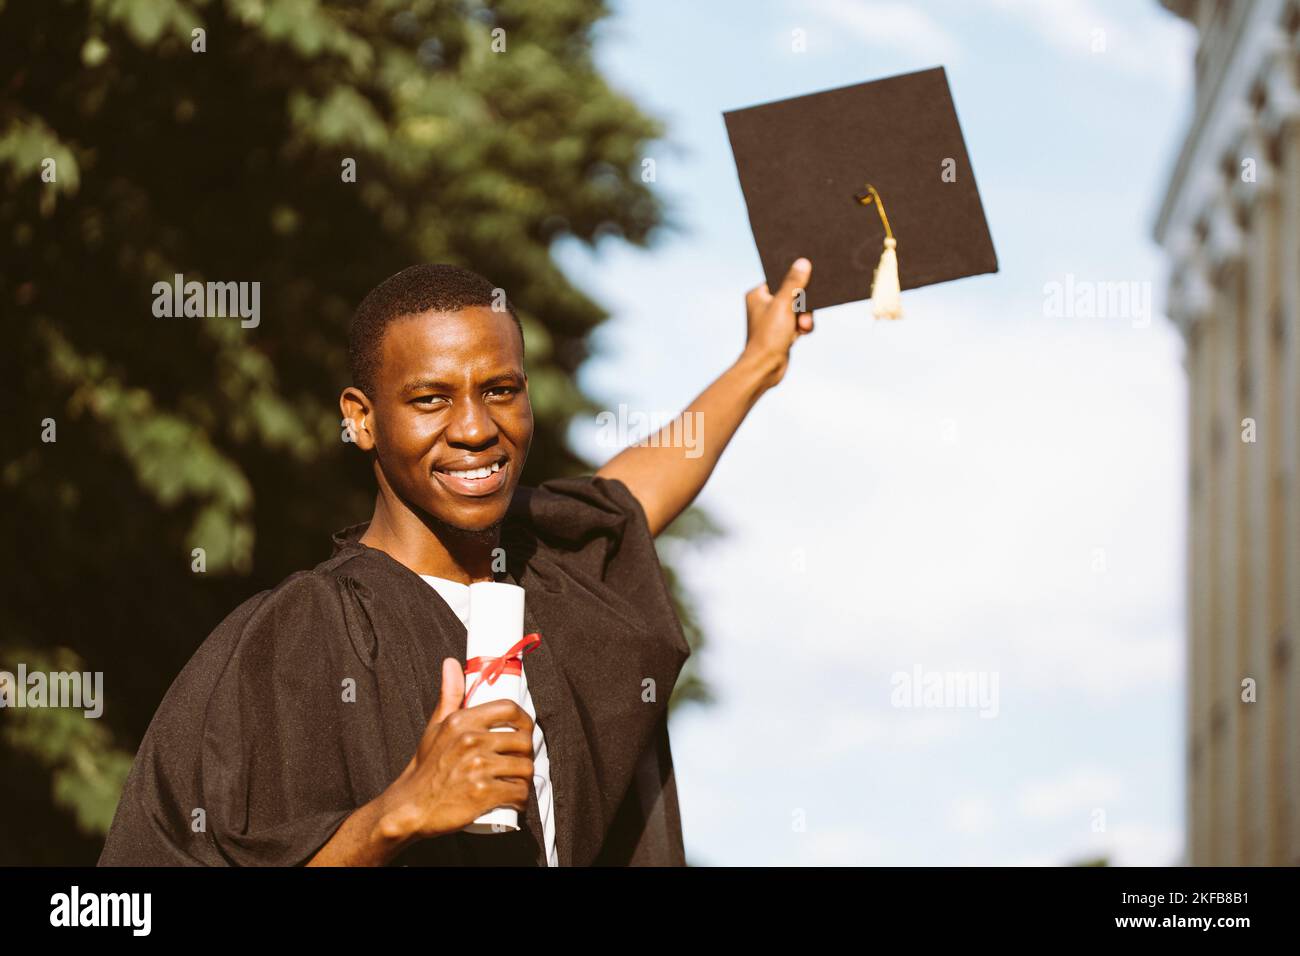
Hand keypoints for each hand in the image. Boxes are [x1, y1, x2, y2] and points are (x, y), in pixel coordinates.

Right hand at [381, 657, 534, 841]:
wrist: (410, 807)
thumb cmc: (425, 769)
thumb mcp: (435, 727)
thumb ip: (449, 695)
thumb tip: (451, 663)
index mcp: (461, 721)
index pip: (509, 709)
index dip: (525, 720)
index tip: (525, 731)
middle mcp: (471, 740)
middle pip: (523, 741)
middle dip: (525, 755)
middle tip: (518, 763)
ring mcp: (477, 767)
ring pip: (524, 768)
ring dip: (524, 779)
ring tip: (514, 783)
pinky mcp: (481, 793)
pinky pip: (518, 792)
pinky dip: (520, 799)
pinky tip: (513, 800)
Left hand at [742, 257, 813, 390]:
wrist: (765, 368)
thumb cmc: (768, 336)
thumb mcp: (783, 305)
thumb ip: (793, 283)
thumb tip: (802, 262)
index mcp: (757, 294)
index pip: (781, 279)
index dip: (796, 283)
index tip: (807, 288)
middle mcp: (764, 305)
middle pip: (793, 295)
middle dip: (803, 306)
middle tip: (803, 315)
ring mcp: (773, 319)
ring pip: (798, 310)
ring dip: (804, 318)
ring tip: (802, 328)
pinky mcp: (781, 331)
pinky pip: (798, 322)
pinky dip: (802, 328)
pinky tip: (800, 335)